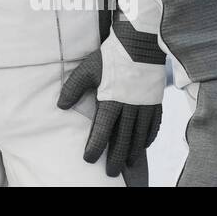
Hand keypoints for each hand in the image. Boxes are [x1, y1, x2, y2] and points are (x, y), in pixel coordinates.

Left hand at [57, 30, 164, 176]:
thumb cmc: (110, 56)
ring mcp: (145, 105)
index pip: (102, 131)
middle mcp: (130, 107)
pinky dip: (148, 138)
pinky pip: (153, 126)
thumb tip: (61, 106)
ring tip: (126, 163)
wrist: (140, 42)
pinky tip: (143, 145)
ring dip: (132, 151)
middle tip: (110, 172)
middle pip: (122, 139)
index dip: (95, 146)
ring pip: (139, 135)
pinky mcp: (155, 101)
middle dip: (115, 157)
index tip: (88, 158)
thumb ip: (73, 89)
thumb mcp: (87, 69)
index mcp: (112, 100)